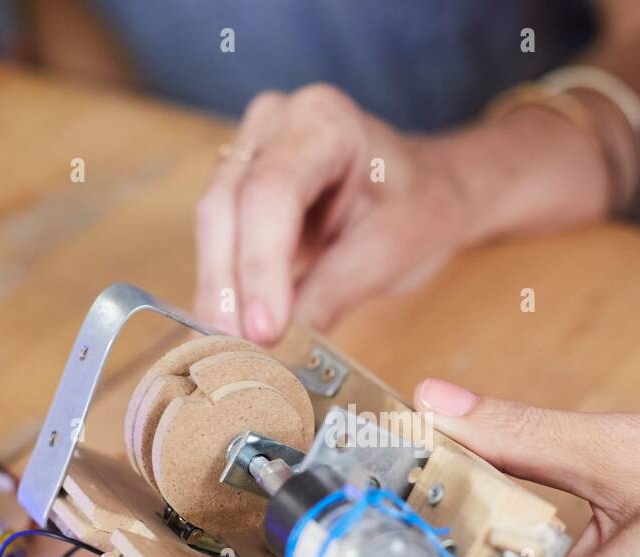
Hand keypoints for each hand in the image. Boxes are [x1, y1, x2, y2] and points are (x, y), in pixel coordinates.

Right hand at [192, 85, 477, 342]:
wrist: (427, 190)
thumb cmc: (420, 207)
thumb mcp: (391, 251)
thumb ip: (333, 293)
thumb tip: (280, 349)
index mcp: (323, 121)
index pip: (272, 192)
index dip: (261, 265)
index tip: (263, 331)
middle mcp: (274, 124)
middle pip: (226, 206)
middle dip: (229, 286)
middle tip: (236, 354)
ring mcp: (250, 150)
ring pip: (212, 225)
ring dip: (219, 292)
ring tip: (231, 352)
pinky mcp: (239, 186)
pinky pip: (218, 238)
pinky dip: (224, 286)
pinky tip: (230, 330)